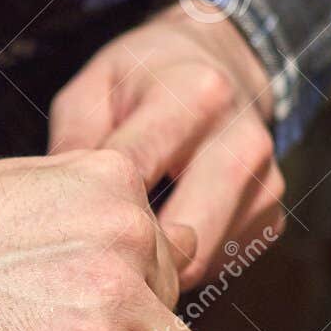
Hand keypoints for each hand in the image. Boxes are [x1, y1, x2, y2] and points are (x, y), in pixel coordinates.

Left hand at [49, 1, 284, 285]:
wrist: (222, 64)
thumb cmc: (144, 80)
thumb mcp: (94, 89)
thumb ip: (74, 141)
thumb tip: (61, 209)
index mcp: (196, 97)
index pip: (134, 176)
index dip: (91, 210)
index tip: (63, 225)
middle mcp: (242, 141)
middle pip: (178, 238)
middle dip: (131, 256)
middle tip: (90, 255)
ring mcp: (264, 184)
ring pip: (196, 262)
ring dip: (155, 266)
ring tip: (122, 243)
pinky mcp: (269, 218)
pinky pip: (214, 265)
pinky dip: (181, 261)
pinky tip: (159, 233)